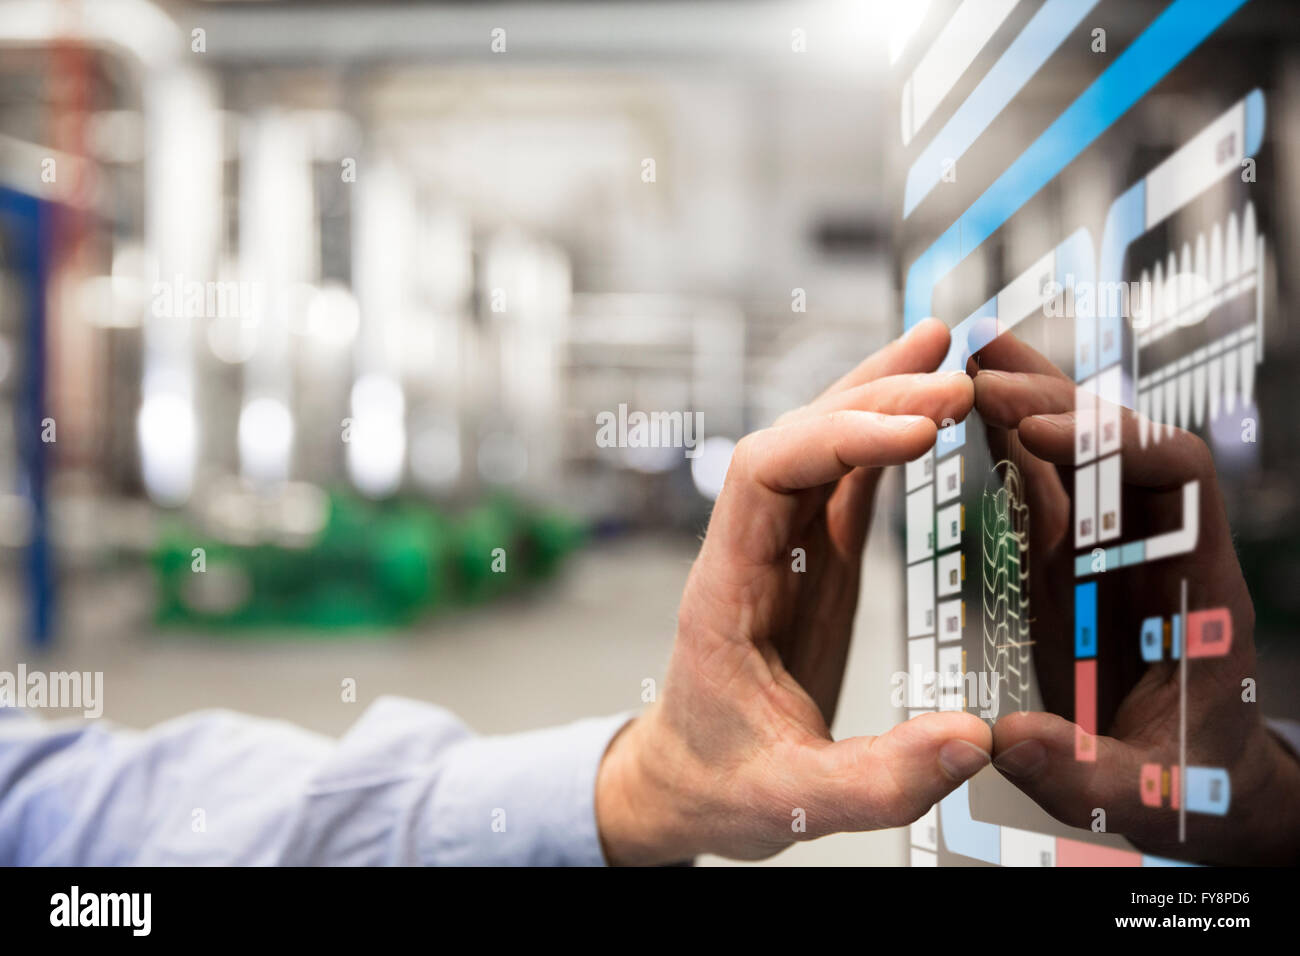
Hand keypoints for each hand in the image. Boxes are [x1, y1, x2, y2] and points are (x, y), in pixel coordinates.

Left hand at [594, 318, 991, 863]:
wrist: (686, 780)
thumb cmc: (720, 782)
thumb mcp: (794, 799)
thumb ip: (880, 779)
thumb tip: (976, 738)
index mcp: (727, 587)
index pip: (767, 471)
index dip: (838, 437)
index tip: (918, 433)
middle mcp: (750, 549)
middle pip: (798, 438)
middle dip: (874, 401)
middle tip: (958, 381)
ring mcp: (781, 547)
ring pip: (822, 446)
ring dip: (879, 398)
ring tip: (944, 352)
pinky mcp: (811, 559)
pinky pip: (844, 480)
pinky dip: (884, 440)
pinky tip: (925, 412)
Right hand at [972, 333, 1299, 864]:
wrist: (1188, 783)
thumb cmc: (1184, 784)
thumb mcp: (1138, 795)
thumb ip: (1080, 770)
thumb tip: (1004, 737)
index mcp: (1196, 584)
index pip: (1179, 473)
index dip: (1113, 440)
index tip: (1040, 433)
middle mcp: (1154, 546)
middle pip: (1118, 440)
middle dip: (1053, 398)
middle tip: (978, 373)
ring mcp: (1108, 547)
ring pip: (1075, 449)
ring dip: (1024, 399)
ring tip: (963, 356)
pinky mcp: (1068, 560)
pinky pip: (1041, 484)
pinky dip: (1004, 441)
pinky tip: (966, 407)